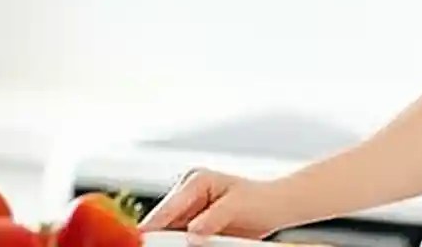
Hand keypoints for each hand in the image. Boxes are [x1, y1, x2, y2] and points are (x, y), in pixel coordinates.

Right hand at [137, 168, 291, 238]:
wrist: (276, 205)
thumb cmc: (261, 200)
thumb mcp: (236, 207)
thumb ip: (211, 219)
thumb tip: (191, 232)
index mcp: (196, 180)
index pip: (167, 208)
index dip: (154, 227)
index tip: (145, 241)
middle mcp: (187, 191)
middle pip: (162, 220)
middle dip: (160, 237)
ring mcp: (189, 207)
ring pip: (168, 229)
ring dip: (170, 241)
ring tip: (177, 243)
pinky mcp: (193, 221)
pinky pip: (179, 236)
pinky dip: (180, 243)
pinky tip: (188, 245)